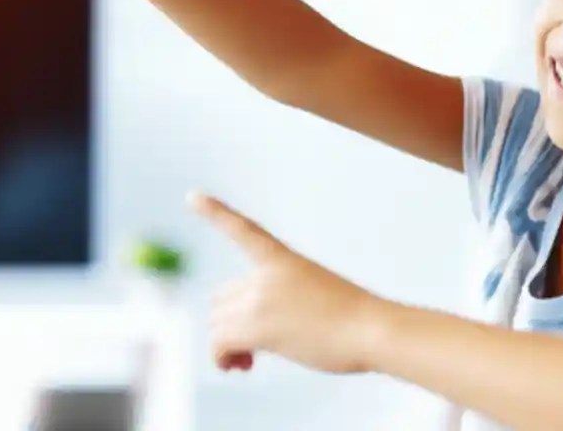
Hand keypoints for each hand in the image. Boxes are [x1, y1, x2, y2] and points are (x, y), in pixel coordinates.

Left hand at [189, 192, 392, 374]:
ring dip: (227, 346)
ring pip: (218, 323)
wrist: (370, 330)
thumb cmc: (352, 319)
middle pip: (223, 298)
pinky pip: (218, 342)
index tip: (191, 195)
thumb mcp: (314, 293)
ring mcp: (260, 298)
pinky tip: (237, 366)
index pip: (243, 230)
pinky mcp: (256, 326)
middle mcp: (265, 274)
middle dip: (230, 325)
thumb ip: (278, 301)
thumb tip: (243, 342)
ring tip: (247, 363)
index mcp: (283, 259)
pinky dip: (221, 358)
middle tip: (249, 353)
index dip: (215, 212)